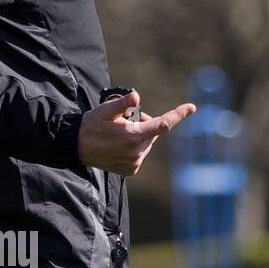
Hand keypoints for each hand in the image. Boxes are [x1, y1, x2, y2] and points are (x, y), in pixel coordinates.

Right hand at [77, 89, 195, 176]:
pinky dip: (134, 147)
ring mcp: (135, 163)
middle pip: (153, 132)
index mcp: (134, 136)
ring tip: (118, 134)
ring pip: (147, 143)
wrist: (76, 148)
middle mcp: (137, 152)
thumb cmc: (91, 126)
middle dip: (145, 123)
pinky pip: (140, 154)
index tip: (192, 107)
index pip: (163, 123)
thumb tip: (136, 97)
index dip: (178, 114)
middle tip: (125, 120)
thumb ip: (123, 103)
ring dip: (139, 136)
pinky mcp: (131, 170)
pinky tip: (118, 145)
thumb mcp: (105, 110)